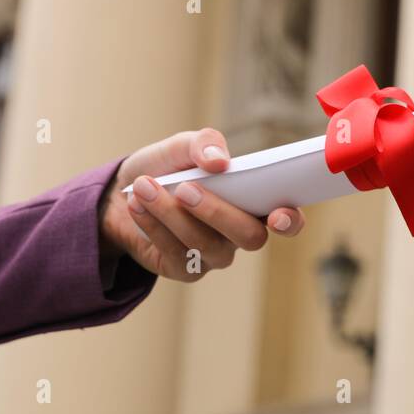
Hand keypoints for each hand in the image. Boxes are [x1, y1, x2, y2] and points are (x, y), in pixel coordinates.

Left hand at [99, 127, 304, 281]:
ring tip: (144, 186)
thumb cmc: (167, 167)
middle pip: (249, 237)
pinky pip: (175, 254)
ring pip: (205, 244)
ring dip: (172, 214)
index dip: (290, 221)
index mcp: (255, 201)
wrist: (124, 191)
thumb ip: (204, 144)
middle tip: (184, 187)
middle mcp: (241, 233)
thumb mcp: (183, 145)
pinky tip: (136, 204)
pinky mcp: (185, 270)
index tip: (276, 214)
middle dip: (216, 212)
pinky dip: (153, 225)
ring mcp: (215, 254)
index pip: (288, 220)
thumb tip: (219, 163)